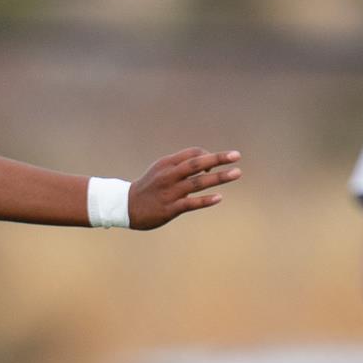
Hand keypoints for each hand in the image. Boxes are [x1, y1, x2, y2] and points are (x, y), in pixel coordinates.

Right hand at [128, 149, 242, 228]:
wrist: (126, 206)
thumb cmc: (149, 187)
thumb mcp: (162, 170)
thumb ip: (181, 166)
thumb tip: (206, 163)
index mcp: (168, 164)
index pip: (193, 153)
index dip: (207, 155)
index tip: (216, 162)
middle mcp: (170, 175)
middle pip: (197, 163)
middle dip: (218, 158)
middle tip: (236, 155)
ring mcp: (170, 192)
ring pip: (197, 182)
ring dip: (218, 177)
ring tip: (237, 173)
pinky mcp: (170, 208)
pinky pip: (190, 203)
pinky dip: (205, 200)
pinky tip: (219, 198)